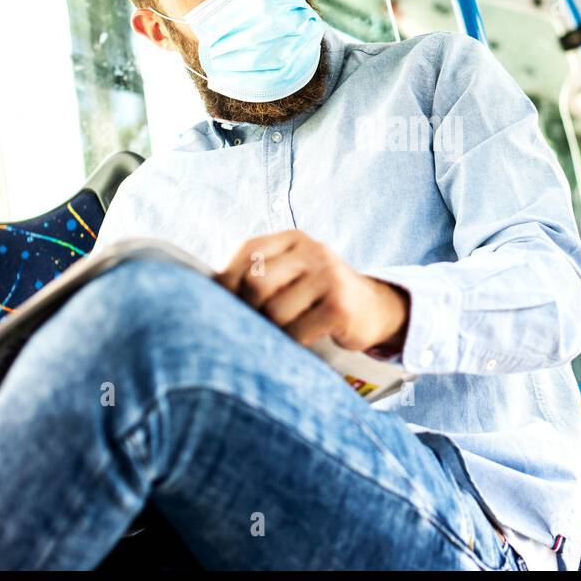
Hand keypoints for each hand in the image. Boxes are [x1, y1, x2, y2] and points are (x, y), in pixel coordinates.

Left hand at [216, 230, 408, 352]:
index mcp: (293, 239)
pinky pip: (297, 332)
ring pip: (274, 311)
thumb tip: (206, 297)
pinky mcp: (340, 307)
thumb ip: (258, 273)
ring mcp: (329, 277)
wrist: (374, 308)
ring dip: (274, 329)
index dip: (228, 282)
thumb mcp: (292, 271)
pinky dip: (294, 341)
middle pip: (256, 282)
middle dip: (250, 308)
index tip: (229, 303)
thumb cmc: (318, 294)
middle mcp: (312, 251)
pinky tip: (306, 336)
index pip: (246, 253)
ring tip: (286, 329)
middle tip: (258, 321)